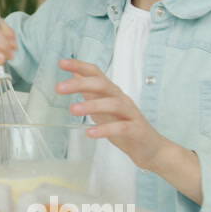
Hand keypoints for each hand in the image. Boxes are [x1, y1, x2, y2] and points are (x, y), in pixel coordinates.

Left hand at [56, 59, 170, 169]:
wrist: (151, 148)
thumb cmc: (124, 125)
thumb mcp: (103, 106)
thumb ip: (90, 92)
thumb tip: (74, 75)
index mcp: (111, 92)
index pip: (96, 73)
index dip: (80, 66)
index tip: (62, 63)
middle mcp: (121, 99)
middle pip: (102, 84)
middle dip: (80, 84)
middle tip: (59, 88)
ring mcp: (130, 114)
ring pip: (113, 103)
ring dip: (91, 105)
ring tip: (72, 109)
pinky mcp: (136, 130)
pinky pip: (122, 127)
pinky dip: (105, 129)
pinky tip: (90, 132)